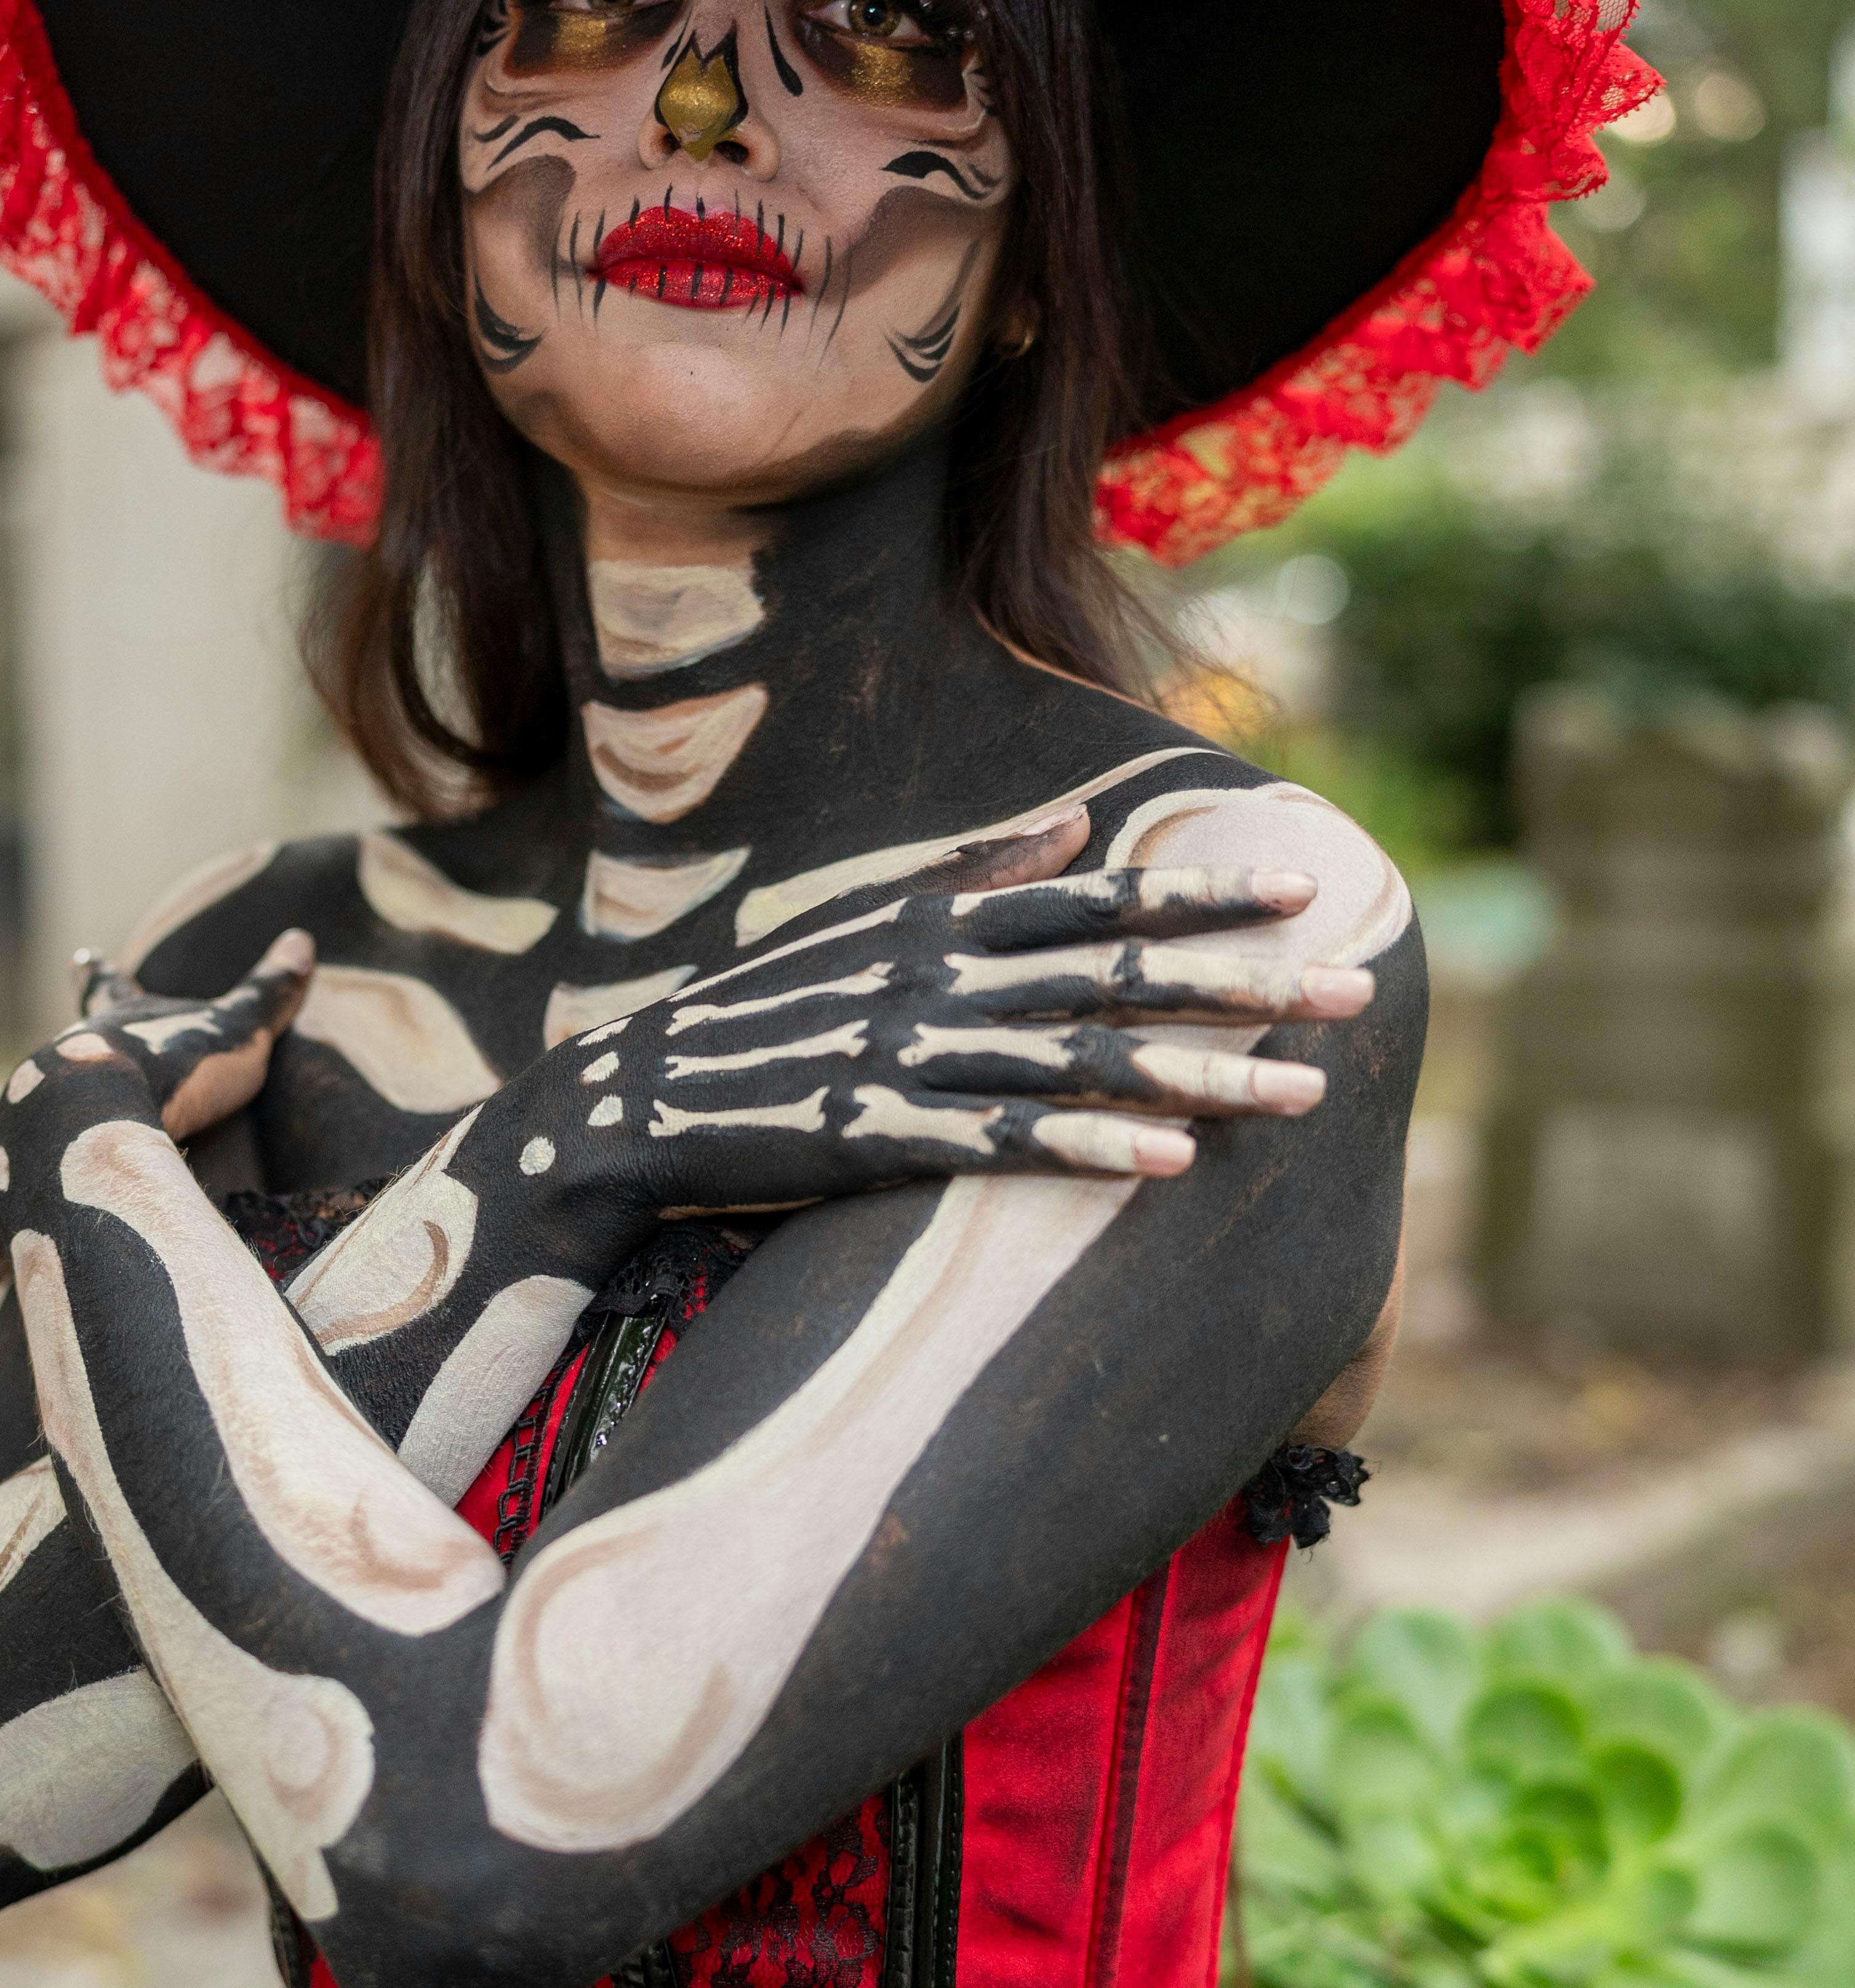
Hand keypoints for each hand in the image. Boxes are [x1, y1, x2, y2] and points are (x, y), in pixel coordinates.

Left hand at [0, 929, 314, 1263]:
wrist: (94, 1116)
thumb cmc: (172, 1070)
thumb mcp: (236, 1029)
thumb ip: (269, 991)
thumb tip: (303, 937)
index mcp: (109, 1029)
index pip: (107, 988)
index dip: (101, 972)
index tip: (81, 955)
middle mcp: (54, 1070)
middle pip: (51, 1069)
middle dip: (54, 1082)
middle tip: (43, 1092)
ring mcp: (23, 1123)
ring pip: (18, 1144)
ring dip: (21, 1169)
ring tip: (23, 1197)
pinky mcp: (9, 1183)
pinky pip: (2, 1219)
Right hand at [524, 831, 1369, 1213]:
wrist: (634, 1100)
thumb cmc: (761, 1012)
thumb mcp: (868, 919)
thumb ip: (976, 870)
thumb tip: (1074, 822)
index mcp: (942, 921)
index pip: (1099, 898)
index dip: (1205, 891)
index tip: (1304, 884)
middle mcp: (940, 978)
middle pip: (1120, 976)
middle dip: (1246, 983)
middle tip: (1353, 989)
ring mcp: (913, 1058)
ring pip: (1085, 1064)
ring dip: (1203, 1078)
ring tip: (1305, 1093)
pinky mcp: (882, 1137)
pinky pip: (1007, 1146)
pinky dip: (1089, 1152)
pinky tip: (1168, 1165)